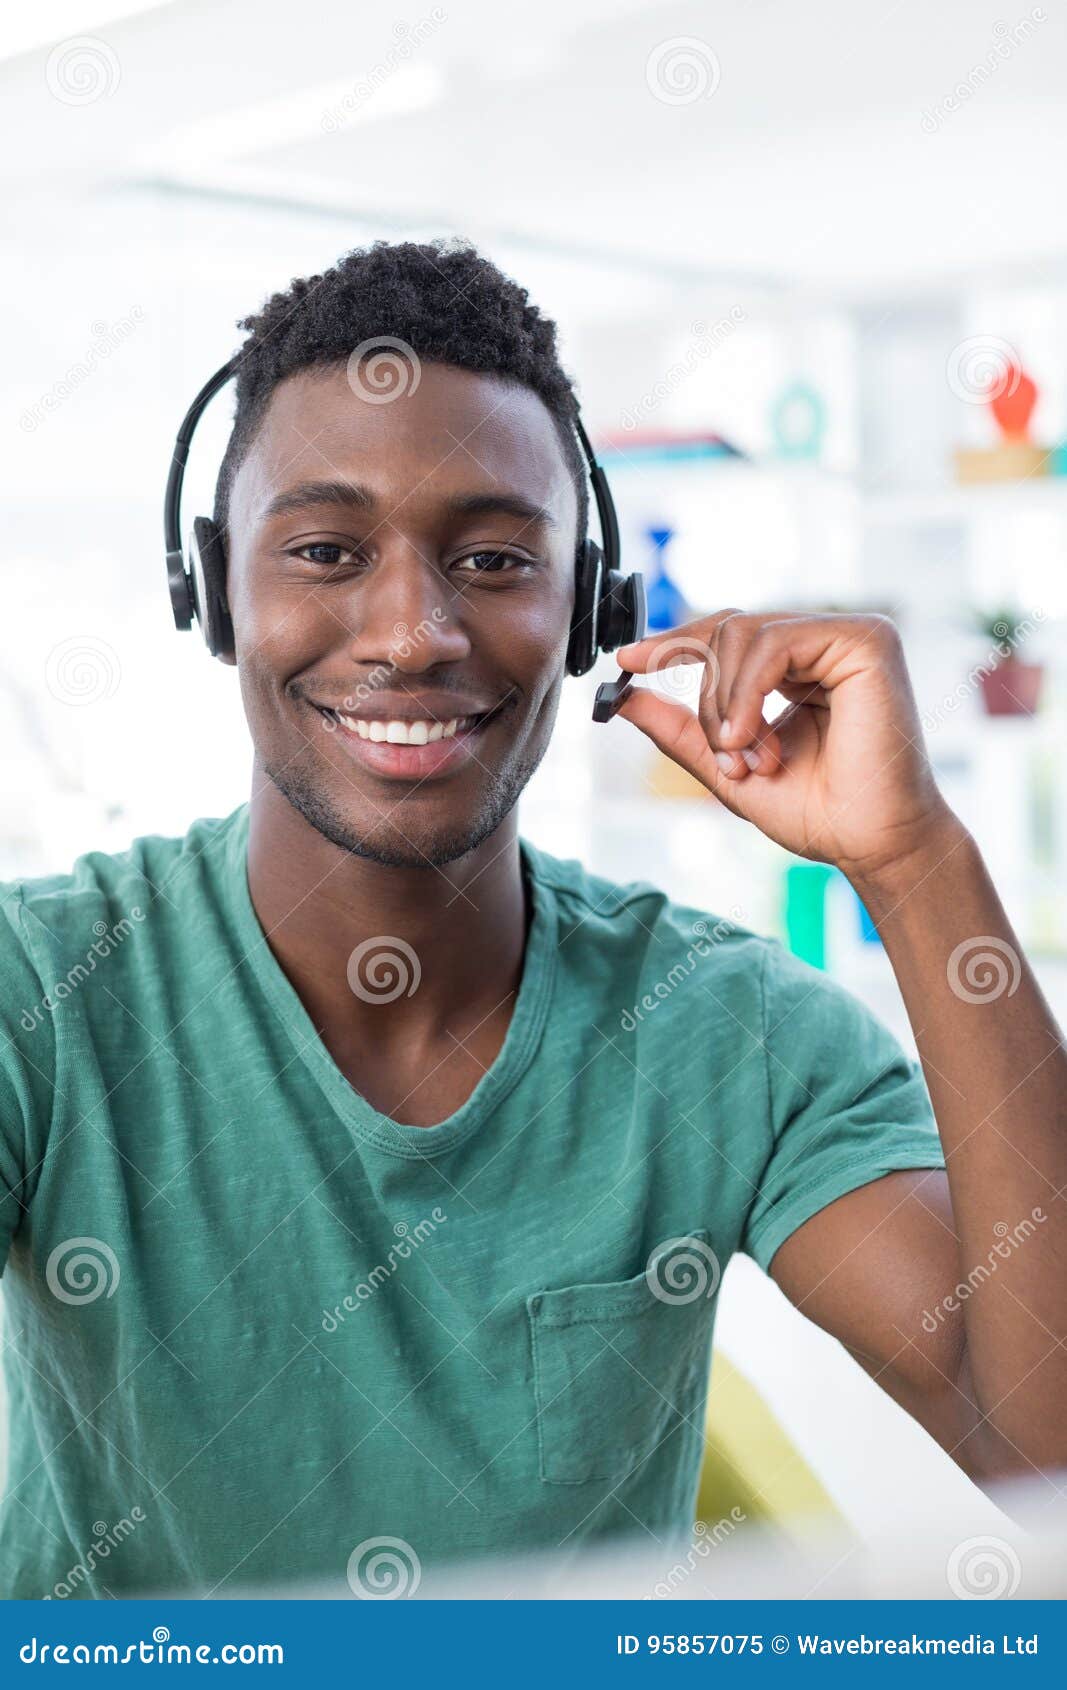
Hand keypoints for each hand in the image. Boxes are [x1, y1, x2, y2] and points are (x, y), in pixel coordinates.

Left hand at [614, 609, 957, 883]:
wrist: (867, 844)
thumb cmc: (818, 811)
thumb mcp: (727, 765)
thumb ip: (679, 729)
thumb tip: (623, 698)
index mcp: (801, 666)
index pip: (727, 632)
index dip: (675, 642)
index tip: (628, 661)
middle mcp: (825, 643)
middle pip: (727, 629)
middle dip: (708, 697)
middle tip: (727, 755)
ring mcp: (847, 635)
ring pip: (742, 633)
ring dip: (726, 703)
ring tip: (750, 757)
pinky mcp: (865, 639)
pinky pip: (773, 642)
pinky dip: (747, 692)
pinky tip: (754, 737)